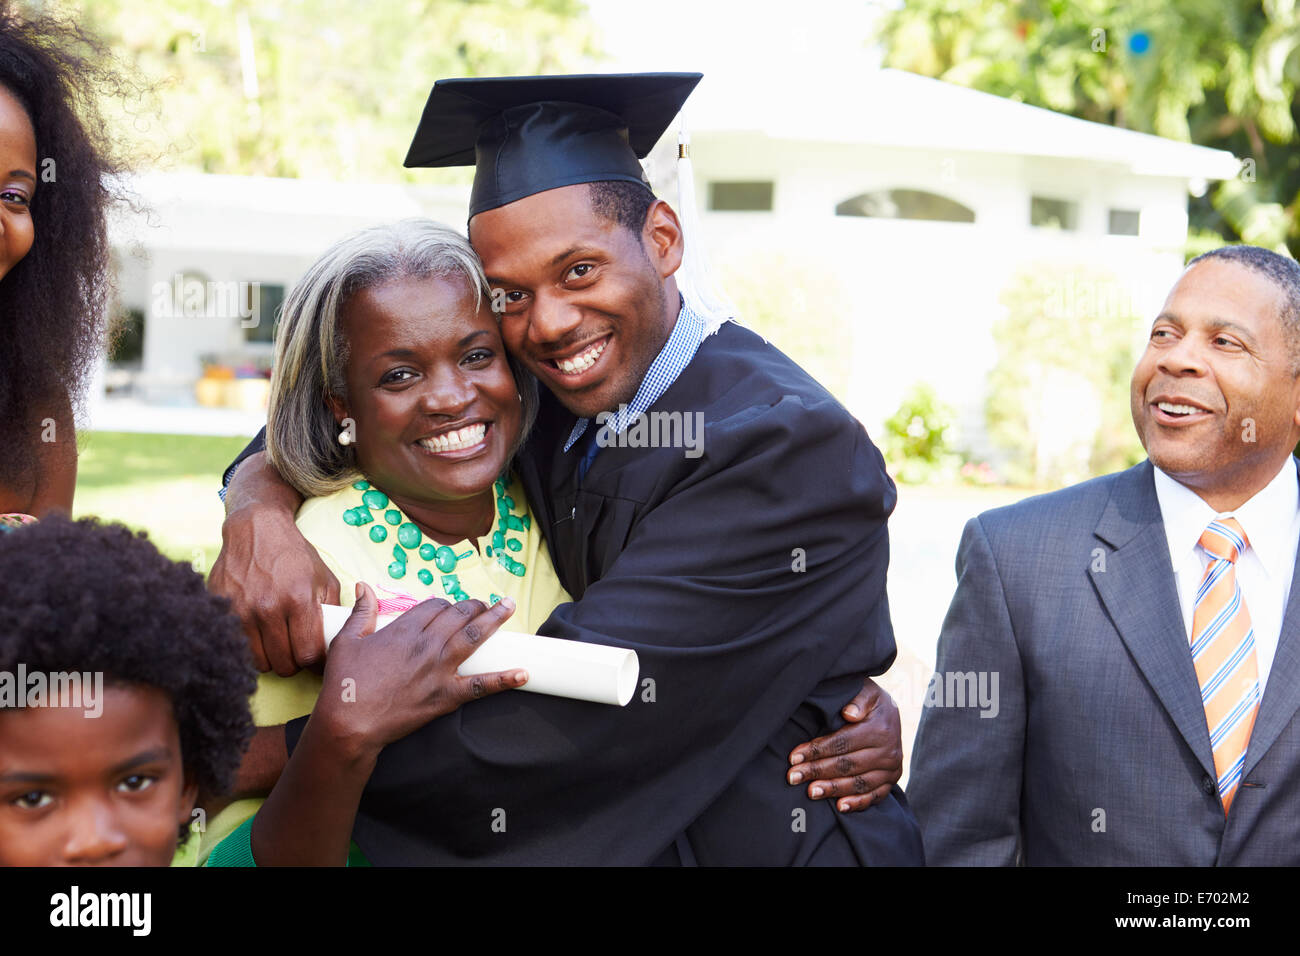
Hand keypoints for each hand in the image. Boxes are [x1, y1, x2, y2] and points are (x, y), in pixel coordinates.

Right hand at [210, 496, 337, 676]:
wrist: (256, 529)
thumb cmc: (295, 556)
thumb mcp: (324, 578)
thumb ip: (334, 612)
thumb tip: (337, 643)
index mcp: (299, 599)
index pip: (308, 654)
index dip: (315, 663)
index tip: (316, 660)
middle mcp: (268, 607)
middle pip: (284, 664)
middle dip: (294, 663)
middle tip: (296, 651)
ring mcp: (241, 610)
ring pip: (259, 662)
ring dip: (271, 658)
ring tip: (277, 644)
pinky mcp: (220, 608)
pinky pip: (237, 646)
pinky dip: (249, 647)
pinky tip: (258, 635)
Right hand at [311, 583, 527, 760]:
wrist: (349, 723)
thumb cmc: (344, 683)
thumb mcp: (346, 641)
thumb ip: (361, 611)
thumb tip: (363, 586)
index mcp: (404, 630)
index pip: (434, 606)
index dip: (444, 604)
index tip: (448, 607)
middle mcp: (427, 645)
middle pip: (458, 615)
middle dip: (473, 605)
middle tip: (485, 603)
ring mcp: (439, 670)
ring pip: (474, 637)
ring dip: (494, 620)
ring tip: (508, 607)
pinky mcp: (446, 696)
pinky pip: (480, 686)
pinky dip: (504, 680)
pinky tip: (523, 673)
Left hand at [787, 677, 902, 812]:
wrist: (891, 714)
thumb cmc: (869, 701)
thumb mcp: (867, 691)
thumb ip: (859, 698)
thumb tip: (849, 713)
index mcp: (880, 729)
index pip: (842, 743)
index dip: (817, 750)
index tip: (794, 757)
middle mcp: (888, 751)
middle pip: (847, 765)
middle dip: (817, 771)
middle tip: (793, 777)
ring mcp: (891, 768)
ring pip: (859, 783)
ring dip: (833, 789)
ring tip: (810, 792)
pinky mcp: (892, 780)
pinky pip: (875, 796)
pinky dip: (858, 803)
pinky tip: (839, 806)